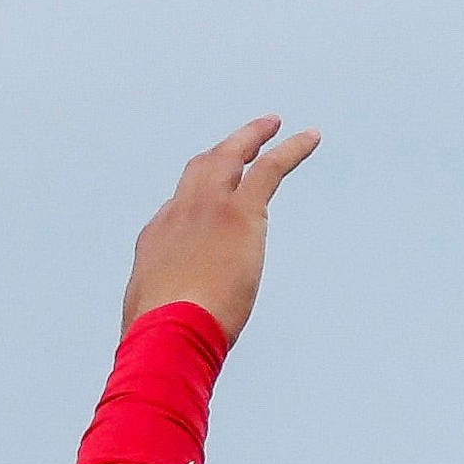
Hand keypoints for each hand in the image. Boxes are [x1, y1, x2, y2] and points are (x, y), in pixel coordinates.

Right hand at [121, 117, 322, 345]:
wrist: (167, 331)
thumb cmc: (159, 340)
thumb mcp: (153, 321)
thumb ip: (165, 312)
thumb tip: (168, 326)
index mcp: (157, 239)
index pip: (179, 210)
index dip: (198, 206)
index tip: (213, 210)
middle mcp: (179, 213)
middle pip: (200, 169)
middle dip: (222, 152)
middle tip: (243, 142)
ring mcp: (207, 208)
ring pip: (231, 157)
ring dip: (253, 137)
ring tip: (274, 124)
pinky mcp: (239, 213)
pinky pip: (268, 169)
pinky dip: (291, 150)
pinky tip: (310, 137)